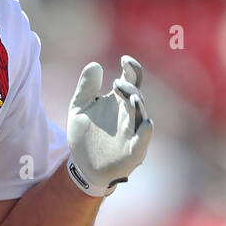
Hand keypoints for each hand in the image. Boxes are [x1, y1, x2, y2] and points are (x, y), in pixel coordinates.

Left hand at [66, 55, 153, 196]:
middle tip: (117, 84)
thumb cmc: (85, 135)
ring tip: (132, 97)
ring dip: (139, 106)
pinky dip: (145, 134)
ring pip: (141, 117)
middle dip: (130, 88)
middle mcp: (129, 115)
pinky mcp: (133, 152)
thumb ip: (86, 88)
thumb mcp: (79, 108)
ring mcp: (132, 134)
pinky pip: (142, 142)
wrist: (82, 166)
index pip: (132, 80)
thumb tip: (94, 65)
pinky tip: (145, 124)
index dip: (132, 69)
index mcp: (119, 102)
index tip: (124, 60)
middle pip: (136, 97)